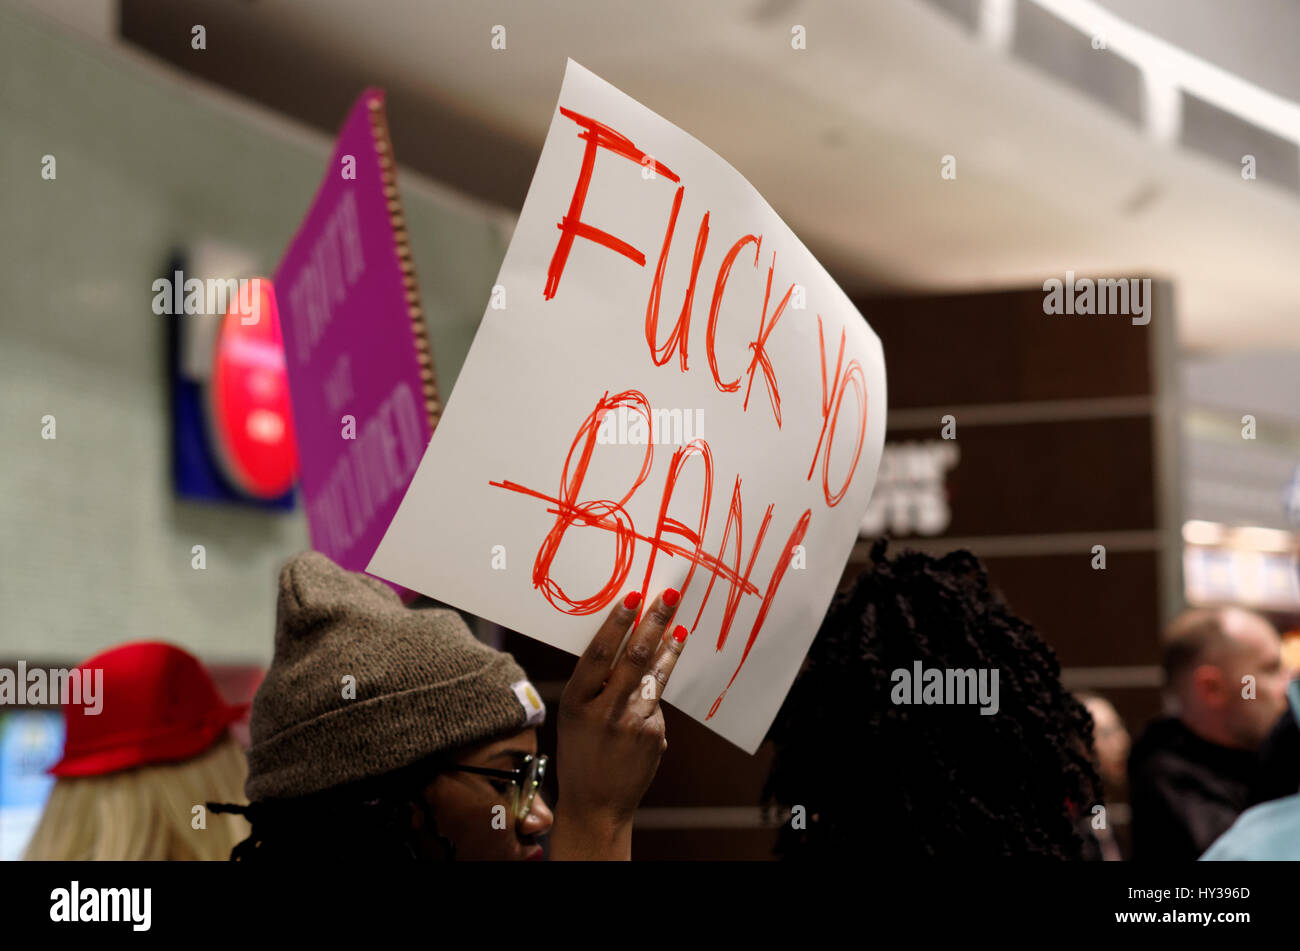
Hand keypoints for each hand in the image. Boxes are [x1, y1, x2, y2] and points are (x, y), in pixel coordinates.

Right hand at [548, 589, 688, 859]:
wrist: (596, 806)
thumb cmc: (580, 753)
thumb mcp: (574, 715)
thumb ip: (594, 684)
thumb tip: (624, 643)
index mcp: (577, 701)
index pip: (600, 653)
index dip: (618, 622)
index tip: (634, 596)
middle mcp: (605, 710)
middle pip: (635, 657)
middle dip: (655, 622)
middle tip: (670, 597)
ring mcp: (633, 724)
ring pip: (655, 677)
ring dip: (669, 650)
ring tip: (680, 630)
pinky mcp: (655, 736)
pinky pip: (656, 707)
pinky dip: (653, 702)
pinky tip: (643, 715)